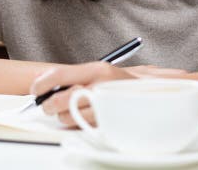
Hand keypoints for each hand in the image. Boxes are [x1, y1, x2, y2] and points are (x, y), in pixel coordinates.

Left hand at [30, 63, 187, 126]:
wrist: (162, 96)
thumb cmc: (127, 84)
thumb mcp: (104, 73)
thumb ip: (78, 75)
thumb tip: (47, 81)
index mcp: (98, 69)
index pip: (59, 74)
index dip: (41, 83)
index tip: (34, 89)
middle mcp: (101, 85)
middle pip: (59, 99)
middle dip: (49, 105)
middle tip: (48, 105)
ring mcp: (106, 105)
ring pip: (68, 117)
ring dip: (64, 118)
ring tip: (73, 112)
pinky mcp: (111, 122)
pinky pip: (84, 127)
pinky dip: (80, 125)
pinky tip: (86, 118)